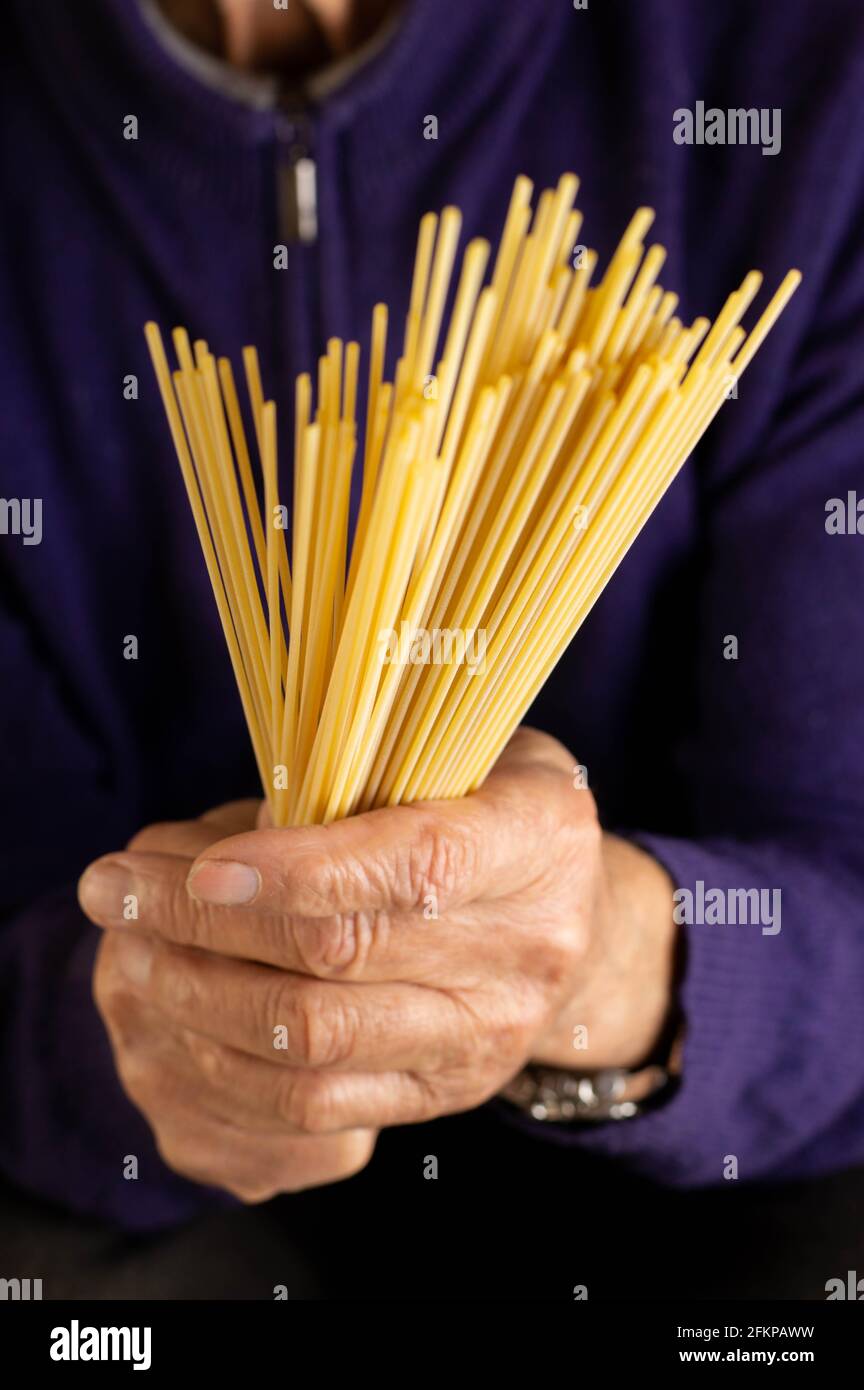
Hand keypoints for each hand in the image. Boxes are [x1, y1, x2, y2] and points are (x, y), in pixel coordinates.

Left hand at [79, 728, 677, 1198]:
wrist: (573, 914)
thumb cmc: (493, 800)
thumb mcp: (460, 746)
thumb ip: (371, 770)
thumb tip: (240, 829)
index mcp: (539, 839)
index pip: (418, 864)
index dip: (303, 869)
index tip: (202, 864)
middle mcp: (528, 949)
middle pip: (345, 955)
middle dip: (206, 924)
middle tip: (115, 888)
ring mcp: (488, 1035)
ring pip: (317, 1043)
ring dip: (200, 997)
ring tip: (130, 951)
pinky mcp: (444, 1093)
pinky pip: (318, 1106)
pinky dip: (228, 1063)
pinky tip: (177, 1015)